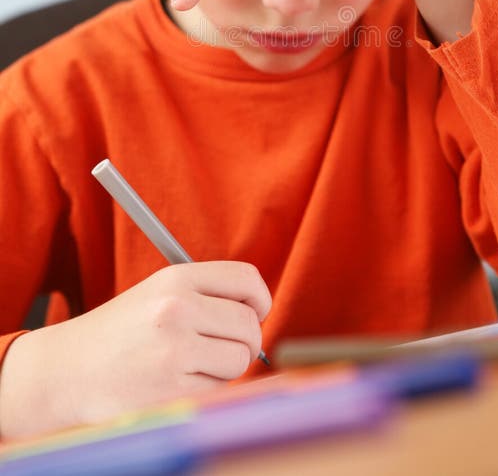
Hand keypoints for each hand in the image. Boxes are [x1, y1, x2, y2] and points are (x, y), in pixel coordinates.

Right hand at [0, 261, 270, 438]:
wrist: (67, 370)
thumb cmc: (120, 332)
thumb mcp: (157, 293)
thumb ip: (205, 294)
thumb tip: (258, 312)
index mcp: (176, 278)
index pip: (246, 278)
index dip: (260, 299)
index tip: (257, 312)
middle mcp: (177, 308)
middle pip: (249, 324)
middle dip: (248, 341)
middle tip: (230, 348)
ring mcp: (175, 349)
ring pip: (239, 358)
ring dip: (228, 367)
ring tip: (197, 364)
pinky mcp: (172, 388)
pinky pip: (219, 388)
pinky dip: (209, 388)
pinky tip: (180, 381)